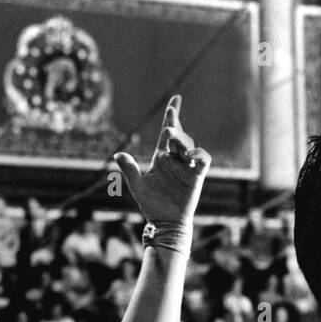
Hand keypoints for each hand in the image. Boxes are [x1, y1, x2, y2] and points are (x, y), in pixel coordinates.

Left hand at [111, 95, 209, 229]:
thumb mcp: (138, 186)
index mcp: (161, 157)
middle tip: (169, 131)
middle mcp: (175, 159)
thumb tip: (117, 154)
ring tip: (176, 146)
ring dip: (183, 142)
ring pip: (189, 146)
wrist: (165, 223)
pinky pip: (203, 160)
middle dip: (175, 128)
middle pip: (178, 137)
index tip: (176, 99)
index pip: (167, 132)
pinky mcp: (196, 176)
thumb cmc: (152, 204)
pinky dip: (199, 155)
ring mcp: (186, 167)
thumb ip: (129, 169)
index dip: (172, 116)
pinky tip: (190, 158)